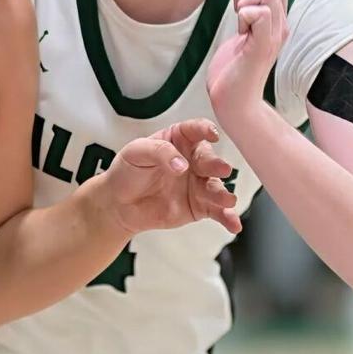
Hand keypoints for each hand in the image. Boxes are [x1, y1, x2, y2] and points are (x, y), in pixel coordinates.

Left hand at [98, 118, 240, 235]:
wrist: (119, 203)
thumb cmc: (127, 171)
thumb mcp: (136, 152)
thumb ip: (159, 152)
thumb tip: (181, 164)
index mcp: (179, 140)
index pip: (195, 130)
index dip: (204, 130)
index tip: (211, 134)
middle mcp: (194, 160)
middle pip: (209, 160)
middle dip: (216, 165)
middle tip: (221, 170)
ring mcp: (199, 184)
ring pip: (215, 187)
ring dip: (223, 194)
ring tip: (226, 200)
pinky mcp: (200, 206)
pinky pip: (217, 211)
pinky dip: (227, 217)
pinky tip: (233, 223)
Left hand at [207, 0, 289, 120]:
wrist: (234, 103)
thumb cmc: (234, 71)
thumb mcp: (242, 34)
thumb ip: (247, 13)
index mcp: (276, 22)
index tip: (240, 7)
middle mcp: (280, 26)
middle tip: (238, 16)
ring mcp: (273, 36)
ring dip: (245, 4)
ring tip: (240, 27)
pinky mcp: (261, 47)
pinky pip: (261, 15)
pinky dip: (245, 15)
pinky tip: (241, 31)